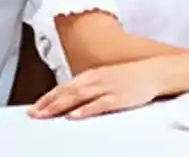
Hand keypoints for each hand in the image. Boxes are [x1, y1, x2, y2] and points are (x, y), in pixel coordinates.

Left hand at [27, 62, 163, 119]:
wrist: (155, 72)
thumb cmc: (130, 77)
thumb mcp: (107, 79)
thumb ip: (90, 88)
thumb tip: (72, 101)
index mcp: (92, 75)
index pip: (64, 87)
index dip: (47, 97)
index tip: (34, 107)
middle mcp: (96, 79)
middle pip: (67, 92)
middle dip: (48, 104)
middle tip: (33, 114)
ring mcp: (106, 88)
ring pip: (78, 97)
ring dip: (60, 106)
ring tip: (45, 115)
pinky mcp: (118, 97)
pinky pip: (98, 104)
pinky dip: (85, 110)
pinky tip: (74, 116)